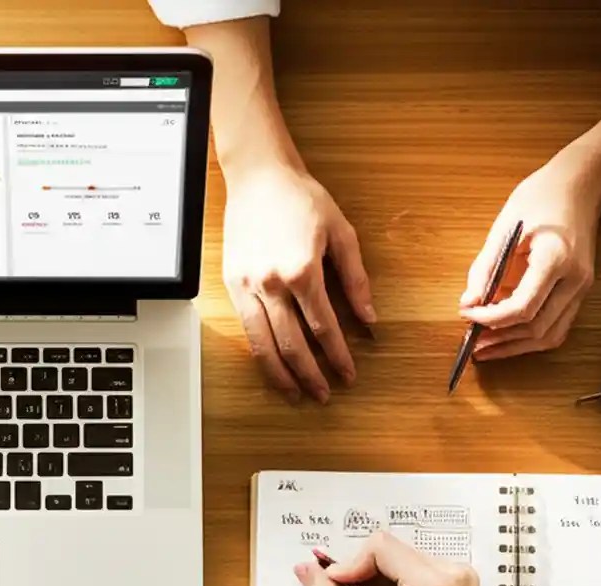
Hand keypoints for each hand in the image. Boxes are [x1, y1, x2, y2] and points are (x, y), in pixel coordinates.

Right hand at [223, 162, 375, 402]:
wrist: (259, 177)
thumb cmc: (301, 198)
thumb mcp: (341, 233)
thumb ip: (355, 278)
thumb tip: (368, 315)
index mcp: (302, 271)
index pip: (324, 327)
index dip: (338, 355)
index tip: (348, 373)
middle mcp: (271, 283)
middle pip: (292, 345)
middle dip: (311, 375)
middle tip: (324, 394)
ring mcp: (247, 286)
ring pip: (263, 345)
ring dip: (281, 375)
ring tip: (295, 393)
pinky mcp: (232, 284)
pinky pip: (246, 328)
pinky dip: (259, 352)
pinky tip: (271, 364)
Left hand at [459, 154, 599, 360]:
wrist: (579, 186)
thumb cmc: (540, 199)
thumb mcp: (504, 228)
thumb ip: (484, 268)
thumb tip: (468, 302)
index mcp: (556, 259)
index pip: (523, 307)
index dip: (490, 318)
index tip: (466, 314)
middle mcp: (576, 279)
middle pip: (537, 328)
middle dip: (500, 339)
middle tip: (471, 341)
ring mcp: (583, 287)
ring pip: (550, 335)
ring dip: (515, 346)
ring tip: (485, 348)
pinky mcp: (580, 290)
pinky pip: (558, 326)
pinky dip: (531, 337)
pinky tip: (506, 337)